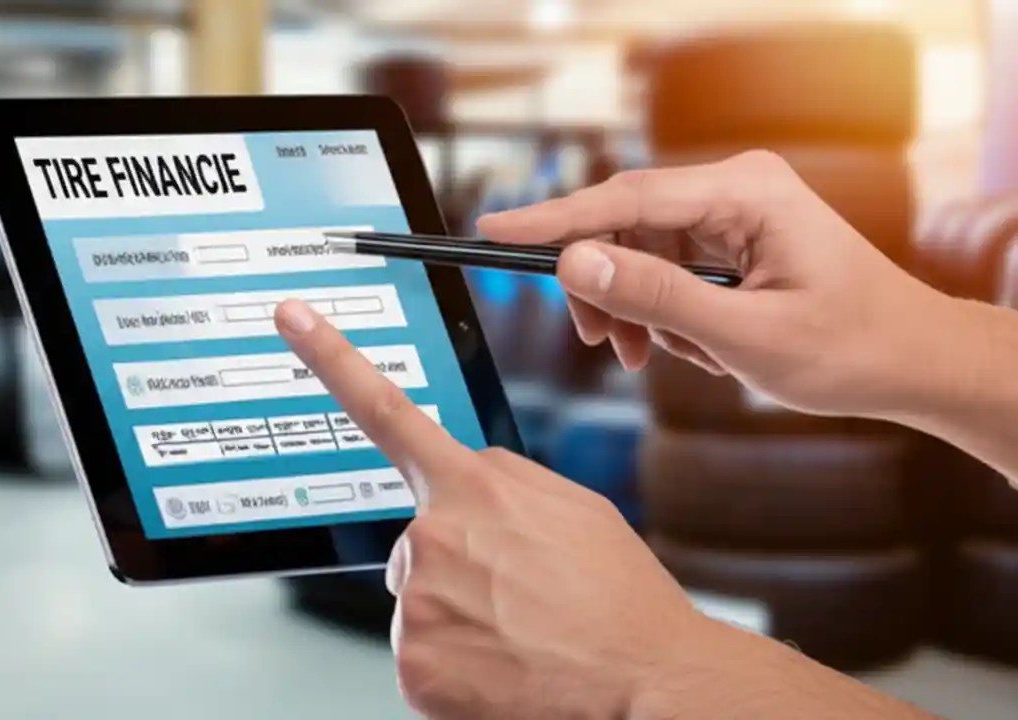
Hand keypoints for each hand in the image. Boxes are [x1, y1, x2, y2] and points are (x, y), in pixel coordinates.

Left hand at [274, 298, 720, 718]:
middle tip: (517, 593)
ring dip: (457, 617)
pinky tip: (502, 667)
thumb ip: (502, 478)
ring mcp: (418, 603)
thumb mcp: (572, 506)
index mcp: (474, 485)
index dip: (329, 356)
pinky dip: (454, 667)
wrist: (649, 681)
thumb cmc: (619, 597)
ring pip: (418, 601)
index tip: (291, 317)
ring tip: (520, 633)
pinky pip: (421, 657)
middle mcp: (432, 535)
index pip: (384, 408)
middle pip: (417, 541)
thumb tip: (462, 476)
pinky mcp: (414, 666)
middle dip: (456, 563)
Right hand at [477, 150, 955, 420]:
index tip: (492, 230)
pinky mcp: (732, 241)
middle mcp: (735, 189)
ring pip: (639, 252)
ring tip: (651, 357)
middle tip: (604, 344)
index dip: (552, 219)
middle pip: (624, 225)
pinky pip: (665, 269)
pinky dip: (658, 312)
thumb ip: (655, 296)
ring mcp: (733, 213)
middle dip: (604, 287)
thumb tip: (575, 262)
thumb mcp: (744, 334)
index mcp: (746, 192)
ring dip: (633, 309)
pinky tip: (683, 348)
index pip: (625, 197)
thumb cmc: (850, 348)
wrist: (912, 363)